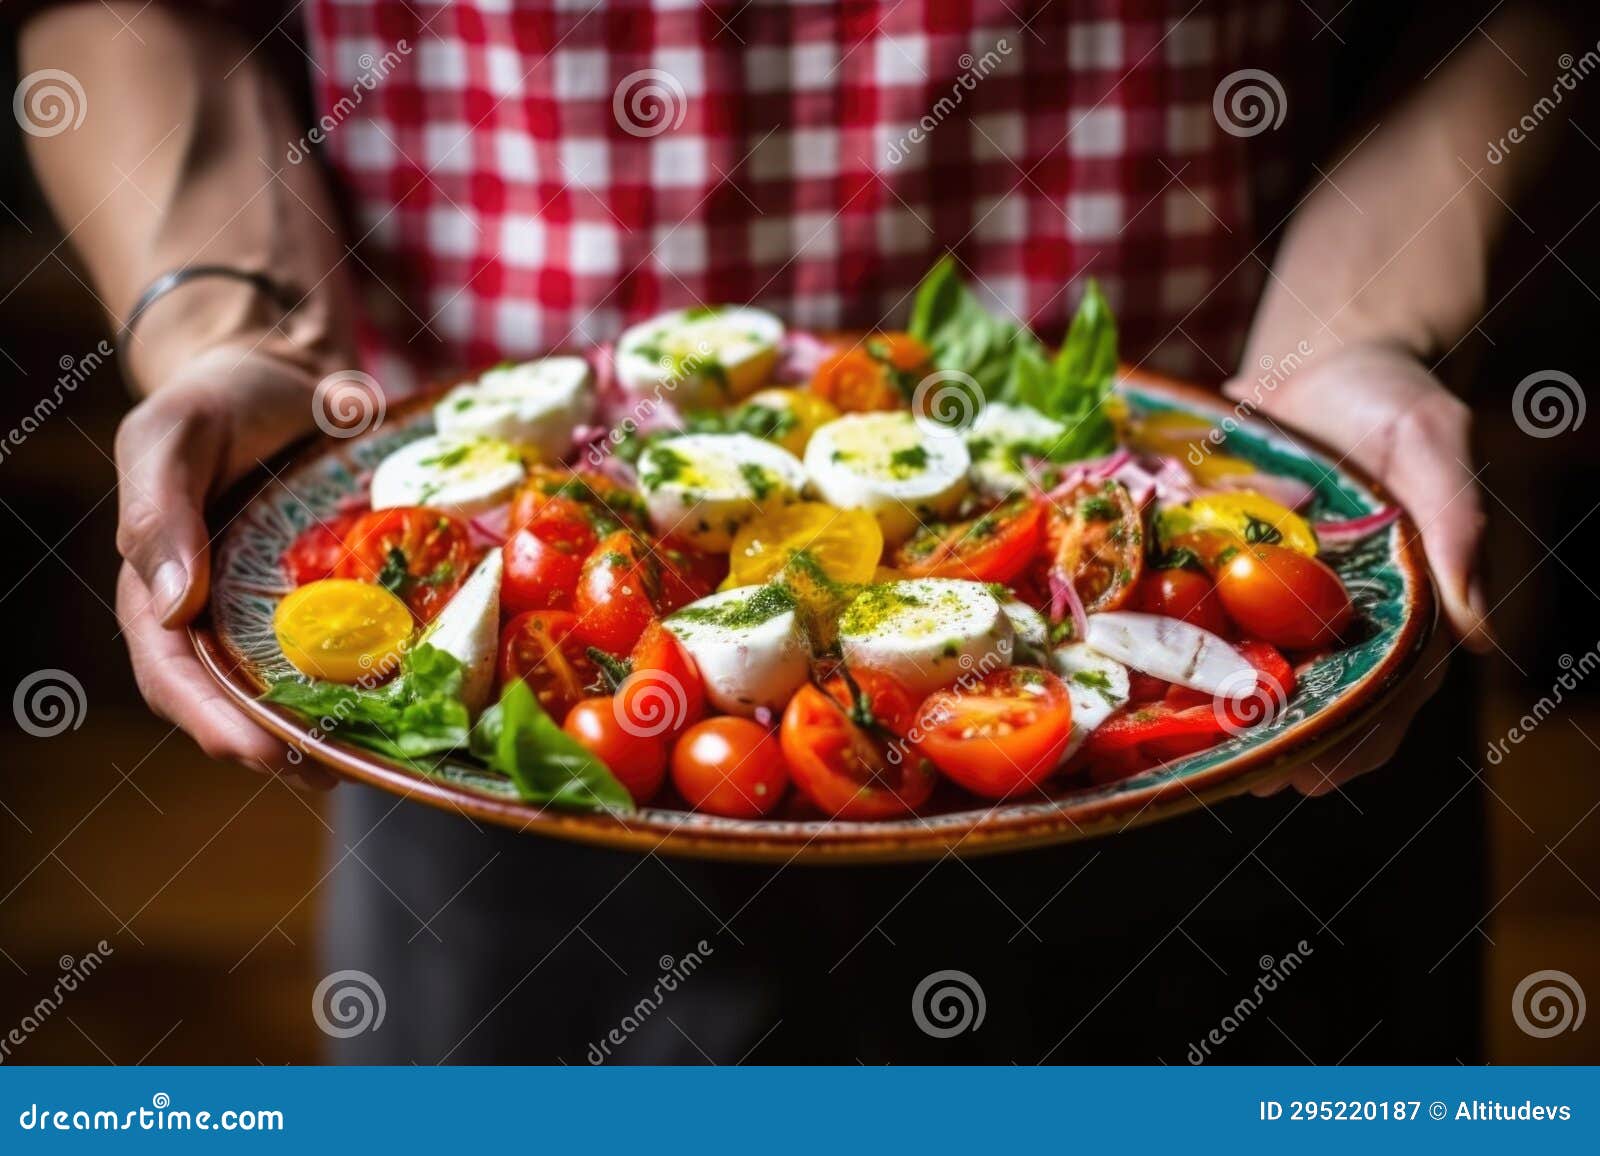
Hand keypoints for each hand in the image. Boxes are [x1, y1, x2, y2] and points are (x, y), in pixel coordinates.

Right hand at [114, 344, 344, 787]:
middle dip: (287, 749)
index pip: (175, 678)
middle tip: (337, 772)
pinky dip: (384, 679)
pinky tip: (423, 696)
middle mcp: (222, 620)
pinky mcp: (342, 600)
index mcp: (162, 595)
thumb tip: (169, 599)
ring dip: (340, 731)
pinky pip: (361, 650)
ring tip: (384, 757)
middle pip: (243, 705)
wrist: (289, 372)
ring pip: (305, 692)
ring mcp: (284, 617)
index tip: (262, 753)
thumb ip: (157, 510)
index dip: (214, 722)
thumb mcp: (168, 436)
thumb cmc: (216, 401)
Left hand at [1223, 342, 1491, 795]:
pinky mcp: (1232, 576)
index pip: (1392, 691)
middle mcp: (1345, 613)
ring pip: (1264, 676)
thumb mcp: (1431, 442)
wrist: (1318, 360)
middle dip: (1286, 747)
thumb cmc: (1388, 398)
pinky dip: (1186, 656)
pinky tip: (1151, 687)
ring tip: (1196, 758)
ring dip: (1232, 719)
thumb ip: (1455, 525)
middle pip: (1323, 701)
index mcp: (1407, 603)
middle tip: (1243, 779)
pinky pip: (1208, 625)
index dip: (1357, 738)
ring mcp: (1285, 599)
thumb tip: (1476, 633)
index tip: (1316, 774)